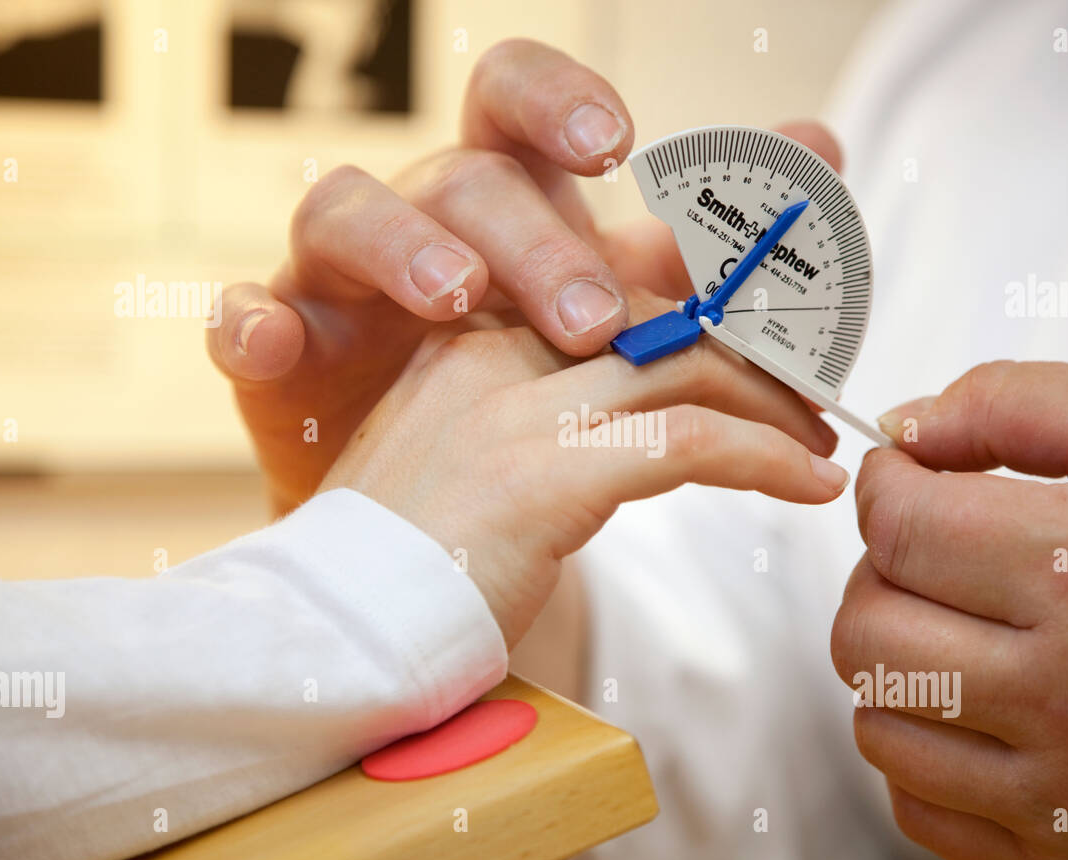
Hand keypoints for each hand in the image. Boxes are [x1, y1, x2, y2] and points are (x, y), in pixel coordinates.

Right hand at [207, 38, 841, 513]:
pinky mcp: (284, 371)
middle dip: (529, 239)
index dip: (557, 105)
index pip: (517, 107)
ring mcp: (343, 293)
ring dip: (404, 249)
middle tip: (592, 321)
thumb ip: (699, 259)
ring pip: (347, 212)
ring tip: (453, 305)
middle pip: (461, 179)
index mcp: (504, 214)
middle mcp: (423, 234)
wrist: (424, 545)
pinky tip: (275, 350)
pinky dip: (254, 327)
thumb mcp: (607, 339)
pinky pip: (245, 322)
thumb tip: (821, 148)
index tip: (620, 144)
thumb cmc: (521, 429)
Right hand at [320, 290, 846, 646]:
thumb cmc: (411, 559)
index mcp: (472, 328)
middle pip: (663, 311)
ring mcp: (508, 403)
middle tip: (813, 402)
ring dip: (773, 405)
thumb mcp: (481, 459)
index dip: (713, 310)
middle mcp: (488, 342)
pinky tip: (807, 485)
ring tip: (820, 448)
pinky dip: (766, 459)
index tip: (774, 351)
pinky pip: (688, 440)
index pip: (620, 282)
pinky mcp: (534, 472)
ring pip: (685, 362)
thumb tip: (657, 419)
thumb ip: (552, 411)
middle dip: (758, 353)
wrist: (330, 633)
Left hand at [832, 361, 1067, 859]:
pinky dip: (919, 750)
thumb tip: (904, 429)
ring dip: (892, 662)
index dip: (884, 488)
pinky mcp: (1067, 847)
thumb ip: (1018, 405)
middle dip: (877, 574)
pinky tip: (971, 704)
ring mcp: (1067, 786)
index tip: (903, 481)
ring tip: (954, 626)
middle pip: (867, 632)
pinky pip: (918, 808)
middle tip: (927, 553)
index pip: (900, 530)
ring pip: (878, 722)